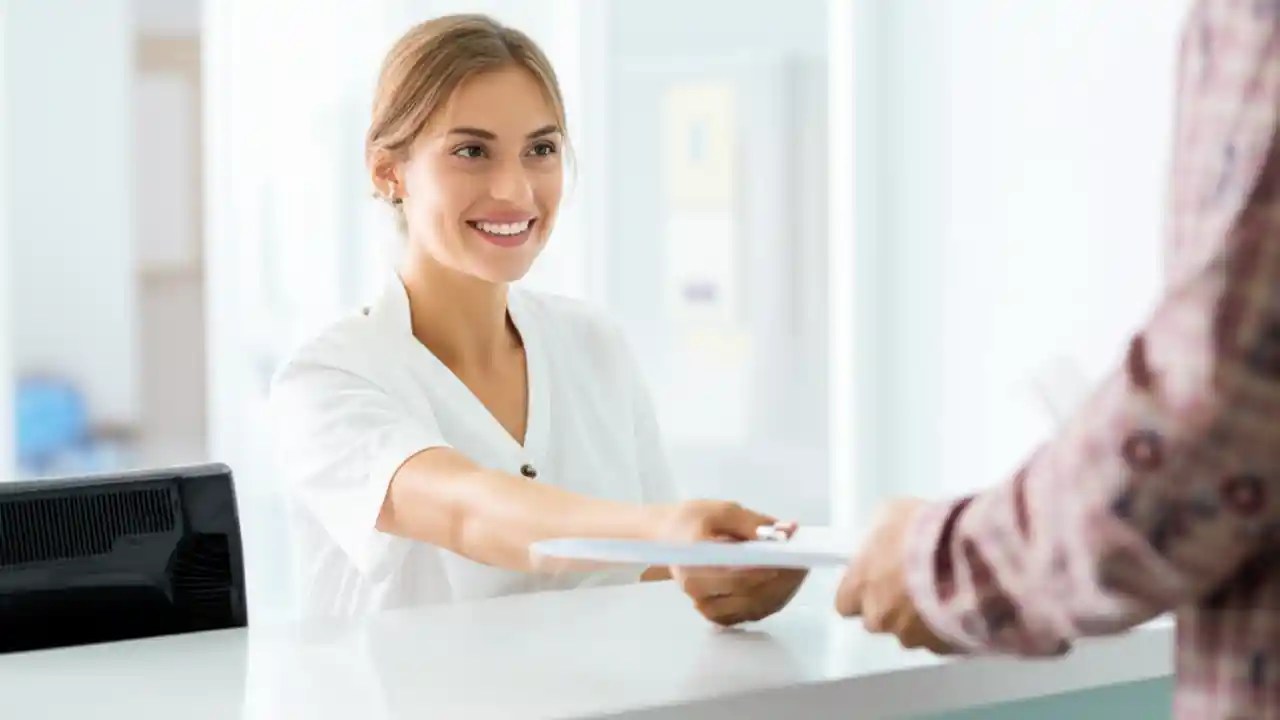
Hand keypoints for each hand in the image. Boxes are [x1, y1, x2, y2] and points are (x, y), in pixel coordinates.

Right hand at [657, 500, 807, 626]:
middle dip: (781, 580)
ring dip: (780, 592)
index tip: (792, 559)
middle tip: (803, 563)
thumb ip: (754, 523)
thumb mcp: (721, 510)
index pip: (735, 574)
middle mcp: (696, 588)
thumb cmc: (692, 521)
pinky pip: (749, 614)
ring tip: (797, 572)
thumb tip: (787, 532)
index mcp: (693, 559)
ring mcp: (704, 604)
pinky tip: (782, 584)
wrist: (668, 538)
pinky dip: (770, 601)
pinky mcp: (715, 613)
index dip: (767, 570)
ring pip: (752, 608)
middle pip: (748, 594)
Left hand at [835, 498, 954, 653]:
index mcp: (860, 588)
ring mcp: (913, 636)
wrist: (970, 557)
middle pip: (878, 620)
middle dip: (892, 606)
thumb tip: (882, 541)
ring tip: (947, 592)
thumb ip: (880, 537)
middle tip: (915, 583)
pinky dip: (950, 626)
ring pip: (912, 632)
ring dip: (923, 617)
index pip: (845, 603)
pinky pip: (942, 640)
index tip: (876, 578)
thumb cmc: (925, 532)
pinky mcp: (945, 647)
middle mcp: (880, 618)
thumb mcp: (892, 515)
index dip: (861, 592)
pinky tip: (964, 606)